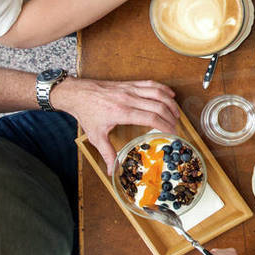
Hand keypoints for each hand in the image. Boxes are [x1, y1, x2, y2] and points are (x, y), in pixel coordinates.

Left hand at [51, 77, 179, 172]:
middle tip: (176, 126)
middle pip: (158, 105)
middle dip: (170, 116)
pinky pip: (150, 84)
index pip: (151, 118)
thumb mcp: (96, 136)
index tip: (172, 132)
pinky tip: (169, 94)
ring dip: (170, 102)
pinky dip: (163, 89)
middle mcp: (129, 98)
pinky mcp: (129, 83)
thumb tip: (113, 171)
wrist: (78, 93)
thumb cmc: (87, 113)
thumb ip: (107, 153)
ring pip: (157, 93)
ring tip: (176, 112)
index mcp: (122, 112)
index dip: (164, 125)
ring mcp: (130, 89)